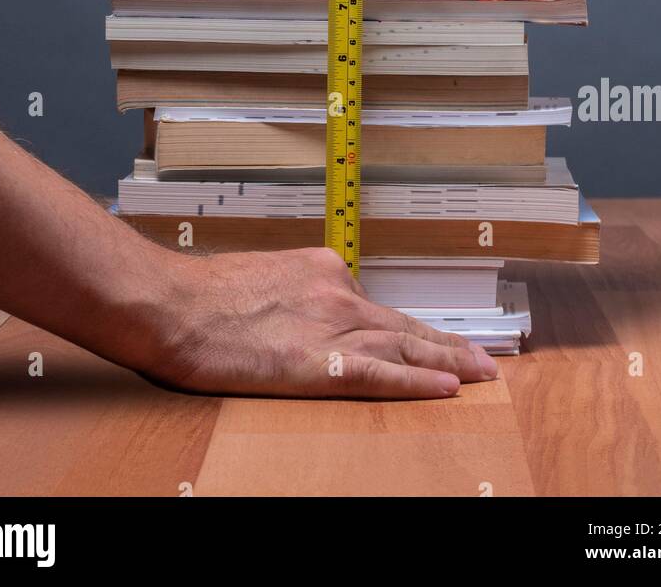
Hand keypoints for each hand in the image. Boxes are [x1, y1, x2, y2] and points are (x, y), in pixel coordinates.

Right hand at [145, 246, 496, 398]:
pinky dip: (417, 382)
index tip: (436, 337)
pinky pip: (381, 375)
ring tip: (481, 376)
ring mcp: (333, 326)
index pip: (375, 306)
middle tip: (484, 360)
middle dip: (446, 345)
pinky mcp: (321, 362)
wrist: (175, 306)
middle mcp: (336, 293)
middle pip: (402, 325)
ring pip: (403, 347)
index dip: (410, 327)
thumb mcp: (258, 278)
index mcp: (320, 270)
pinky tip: (446, 389)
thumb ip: (291, 294)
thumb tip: (299, 315)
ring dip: (447, 363)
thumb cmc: (201, 296)